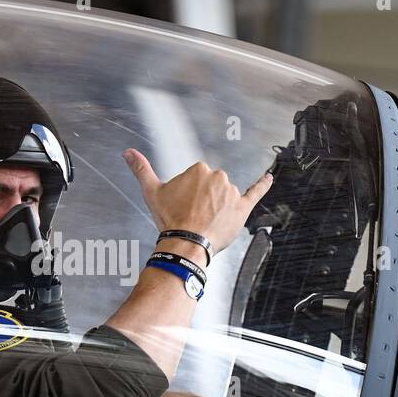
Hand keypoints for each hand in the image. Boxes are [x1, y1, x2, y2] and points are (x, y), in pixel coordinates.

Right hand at [124, 149, 272, 253]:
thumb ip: (141, 169)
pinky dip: (263, 185)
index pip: (196, 179)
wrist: (186, 244)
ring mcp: (232, 191)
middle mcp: (218, 176)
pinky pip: (255, 192)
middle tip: (193, 217)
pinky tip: (269, 178)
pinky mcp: (243, 207)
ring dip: (218, 207)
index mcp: (199, 169)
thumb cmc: (169, 219)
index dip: (189, 195)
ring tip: (206, 223)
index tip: (183, 207)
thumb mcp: (151, 192)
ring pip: (225, 196)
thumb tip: (128, 152)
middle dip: (204, 200)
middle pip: (212, 186)